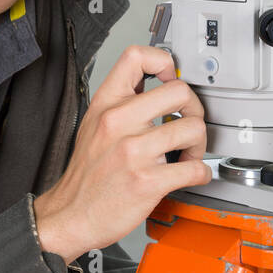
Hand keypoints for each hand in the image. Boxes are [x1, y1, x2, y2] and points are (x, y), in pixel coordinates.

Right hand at [33, 45, 211, 263]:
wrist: (70, 215)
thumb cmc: (86, 173)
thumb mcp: (94, 124)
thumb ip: (123, 102)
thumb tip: (158, 84)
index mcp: (106, 104)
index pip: (137, 57)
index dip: (164, 62)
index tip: (172, 77)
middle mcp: (119, 122)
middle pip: (180, 91)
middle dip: (195, 109)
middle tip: (189, 124)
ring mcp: (133, 152)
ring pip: (193, 128)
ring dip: (200, 144)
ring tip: (189, 154)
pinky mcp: (147, 181)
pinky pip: (195, 168)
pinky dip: (202, 173)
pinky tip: (193, 175)